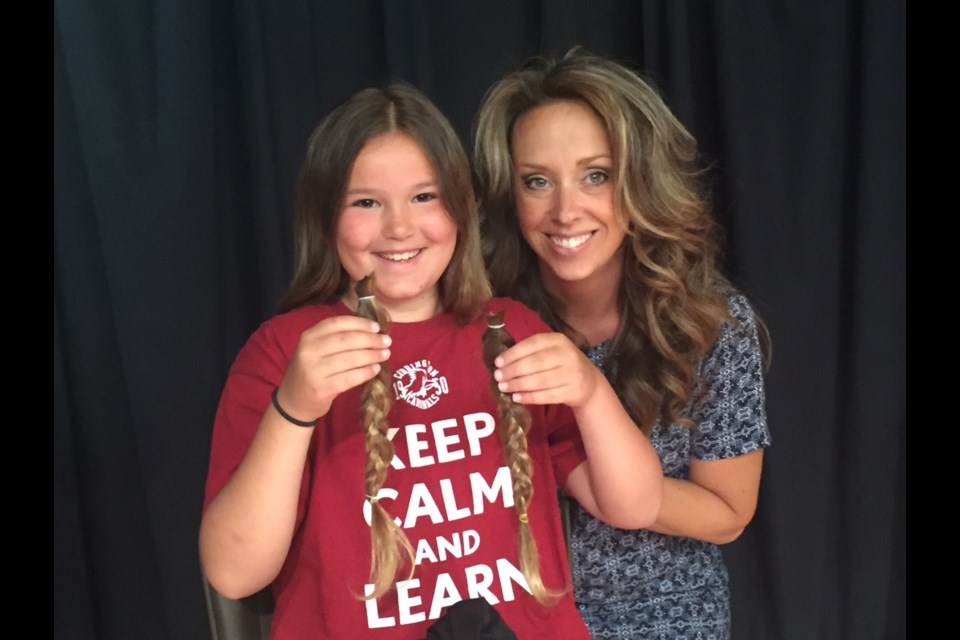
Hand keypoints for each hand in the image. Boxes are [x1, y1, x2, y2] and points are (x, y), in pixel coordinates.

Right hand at [275, 316, 390, 420]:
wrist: (293, 401)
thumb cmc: (311, 371)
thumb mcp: (316, 350)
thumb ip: (336, 338)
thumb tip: (370, 331)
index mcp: (308, 336)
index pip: (337, 324)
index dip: (359, 323)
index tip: (377, 327)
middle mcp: (309, 351)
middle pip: (346, 340)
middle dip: (370, 340)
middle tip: (387, 342)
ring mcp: (314, 370)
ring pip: (350, 359)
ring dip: (372, 355)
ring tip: (385, 354)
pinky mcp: (322, 388)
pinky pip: (350, 378)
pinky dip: (366, 372)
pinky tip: (376, 369)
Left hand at [493, 332, 600, 406]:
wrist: (589, 382)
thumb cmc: (561, 364)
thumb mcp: (550, 351)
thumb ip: (530, 352)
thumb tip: (502, 362)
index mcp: (558, 340)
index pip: (533, 344)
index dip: (513, 353)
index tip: (497, 362)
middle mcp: (567, 354)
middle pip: (535, 363)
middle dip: (513, 371)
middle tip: (498, 377)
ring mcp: (572, 373)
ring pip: (540, 381)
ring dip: (518, 385)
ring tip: (504, 388)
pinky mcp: (573, 391)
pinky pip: (547, 395)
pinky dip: (530, 397)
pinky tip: (517, 397)